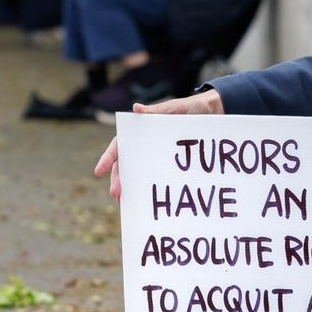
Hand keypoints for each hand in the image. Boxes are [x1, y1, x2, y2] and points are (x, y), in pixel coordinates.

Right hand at [93, 88, 223, 200]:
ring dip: (132, 188)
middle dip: (119, 179)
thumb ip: (156, 111)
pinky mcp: (171, 165)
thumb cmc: (189, 108)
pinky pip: (159, 178)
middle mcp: (146, 145)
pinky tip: (148, 203)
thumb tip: (136, 109)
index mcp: (142, 130)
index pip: (120, 145)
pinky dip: (151, 190)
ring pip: (140, 174)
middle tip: (116, 194)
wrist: (212, 115)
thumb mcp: (174, 108)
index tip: (99, 172)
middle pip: (127, 164)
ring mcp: (158, 156)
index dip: (108, 158)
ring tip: (126, 203)